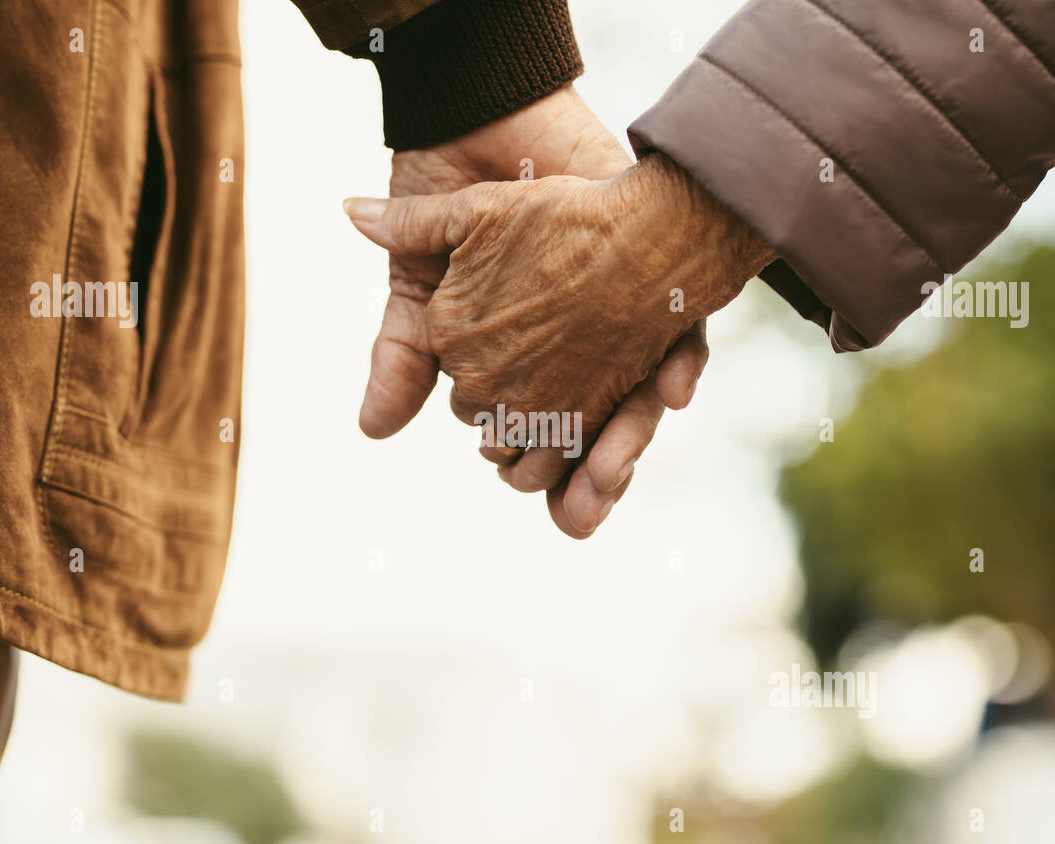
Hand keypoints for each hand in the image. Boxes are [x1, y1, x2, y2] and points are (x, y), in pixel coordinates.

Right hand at [346, 153, 775, 524]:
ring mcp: (620, 324)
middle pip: (594, 441)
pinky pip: (683, 339)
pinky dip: (679, 367)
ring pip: (641, 409)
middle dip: (592, 480)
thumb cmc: (450, 204)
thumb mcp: (419, 285)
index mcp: (522, 365)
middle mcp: (578, 354)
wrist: (486, 123)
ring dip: (632, 445)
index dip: (539, 474)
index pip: (535, 441)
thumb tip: (371, 429)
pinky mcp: (655, 282)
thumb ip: (402, 355)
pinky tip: (672, 389)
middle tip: (581, 510)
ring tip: (612, 474)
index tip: (548, 504)